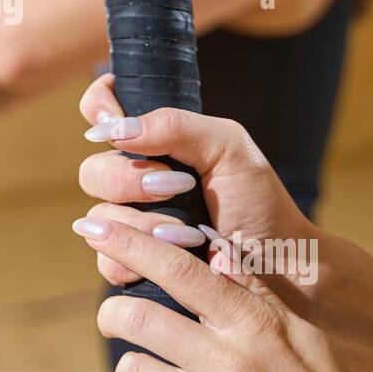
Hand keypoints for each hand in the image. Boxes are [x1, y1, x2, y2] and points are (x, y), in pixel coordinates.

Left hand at [72, 216, 372, 371]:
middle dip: (111, 314)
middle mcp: (227, 363)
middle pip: (139, 319)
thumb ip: (254, 291)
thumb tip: (215, 248)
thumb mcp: (300, 331)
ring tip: (158, 367)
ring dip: (139, 365)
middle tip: (112, 316)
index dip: (130, 244)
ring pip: (136, 370)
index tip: (95, 227)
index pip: (179, 271)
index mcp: (251, 324)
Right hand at [78, 74, 316, 304]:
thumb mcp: (228, 147)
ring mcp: (130, 222)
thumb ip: (175, 125)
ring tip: (187, 233)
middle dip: (128, 179)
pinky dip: (135, 256)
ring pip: (98, 214)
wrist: (280, 263)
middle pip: (92, 169)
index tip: (117, 129)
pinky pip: (105, 256)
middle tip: (174, 186)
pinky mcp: (131, 262)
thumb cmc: (258, 201)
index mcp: (155, 141)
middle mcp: (135, 177)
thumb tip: (116, 130)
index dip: (100, 111)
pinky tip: (173, 253)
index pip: (102, 109)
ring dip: (142, 222)